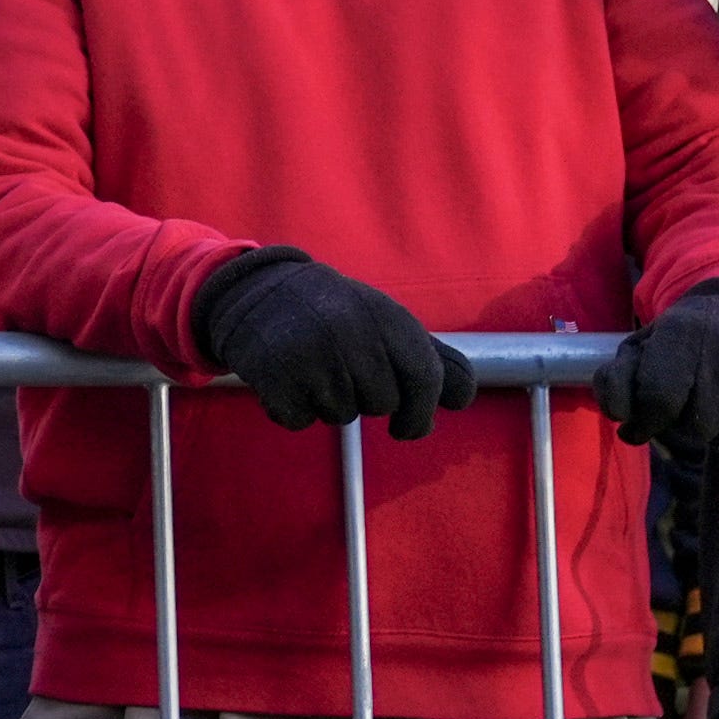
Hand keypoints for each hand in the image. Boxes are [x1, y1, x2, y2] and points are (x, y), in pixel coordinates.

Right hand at [196, 251, 478, 438]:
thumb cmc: (337, 314)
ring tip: (312, 368)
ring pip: (341, 415)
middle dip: (366, 398)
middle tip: (343, 369)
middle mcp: (354, 334)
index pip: (426, 379)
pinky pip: (299, 420)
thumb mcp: (386, 322)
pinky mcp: (275, 376)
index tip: (408, 427)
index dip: (422, 413)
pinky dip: (294, 409)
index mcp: (388, 318)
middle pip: (382, 404)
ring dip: (328, 403)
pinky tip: (287, 379)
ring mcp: (313, 356)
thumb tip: (460, 398)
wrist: (258, 292)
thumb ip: (429, 358)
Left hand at [595, 282, 718, 457]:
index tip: (641, 424)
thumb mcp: (642, 347)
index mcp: (684, 335)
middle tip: (690, 401)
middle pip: (696, 425)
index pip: (659, 400)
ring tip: (718, 401)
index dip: (645, 421)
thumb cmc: (685, 340)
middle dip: (683, 422)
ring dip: (717, 431)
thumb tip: (621, 420)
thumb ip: (616, 382)